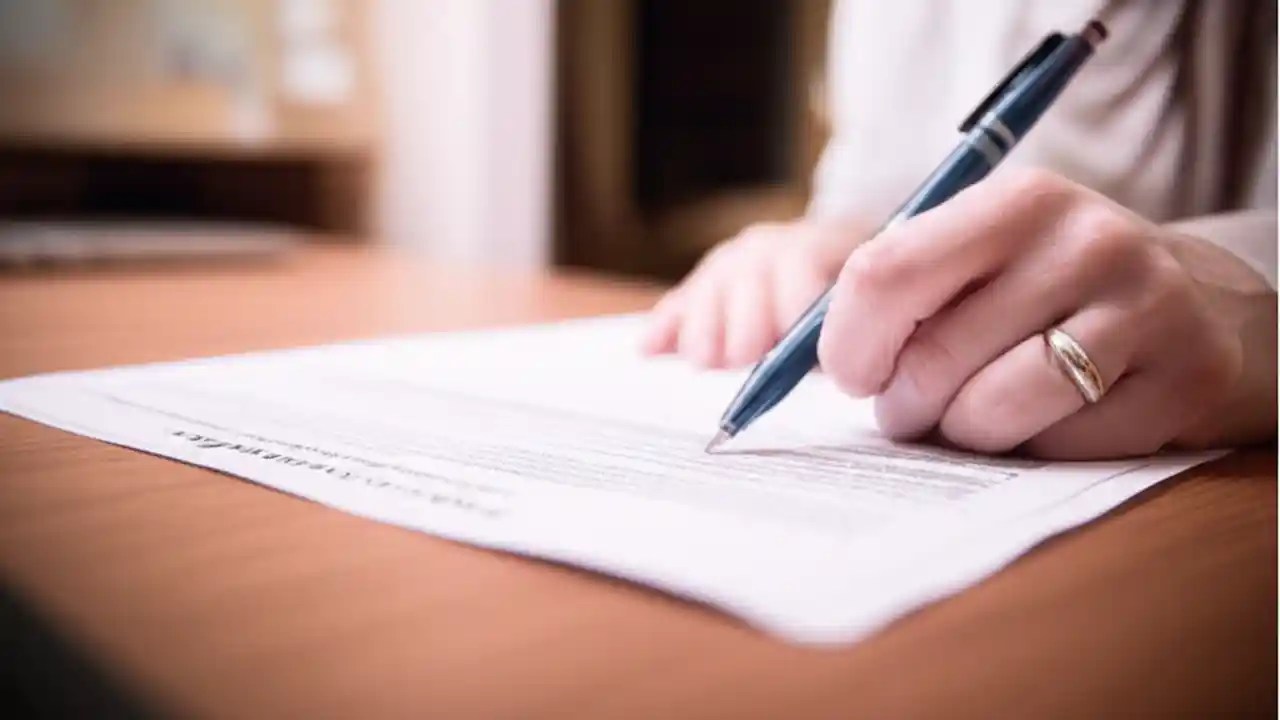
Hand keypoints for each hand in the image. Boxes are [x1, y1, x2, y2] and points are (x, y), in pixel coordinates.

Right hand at [643, 219, 869, 367]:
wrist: (829, 270)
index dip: (794, 300)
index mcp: (818, 243)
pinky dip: (665, 327)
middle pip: (748, 273)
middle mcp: (769, 245)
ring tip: (704, 361)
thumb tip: (833, 358)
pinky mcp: (702, 285)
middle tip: (742, 354)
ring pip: (711, 287)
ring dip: (705, 327)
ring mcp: (731, 262)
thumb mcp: (860, 308)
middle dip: (745, 318)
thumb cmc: (848, 307)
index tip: (789, 336)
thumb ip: (843, 326)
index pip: (803, 261)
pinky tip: (648, 349)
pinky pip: (679, 303)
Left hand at [818, 168, 1276, 458]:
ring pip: (994, 413)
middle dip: (904, 405)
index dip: (848, 344)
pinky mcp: (1189, 374)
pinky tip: (1060, 419)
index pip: (884, 273)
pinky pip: (1065, 449)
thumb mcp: (981, 260)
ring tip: (980, 414)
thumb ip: (900, 291)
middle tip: (914, 408)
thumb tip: (791, 365)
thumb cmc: (1047, 289)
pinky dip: (1043, 451)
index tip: (852, 375)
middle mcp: (1086, 239)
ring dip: (967, 434)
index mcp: (1017, 200)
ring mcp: (1147, 305)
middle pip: (932, 359)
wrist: (1195, 302)